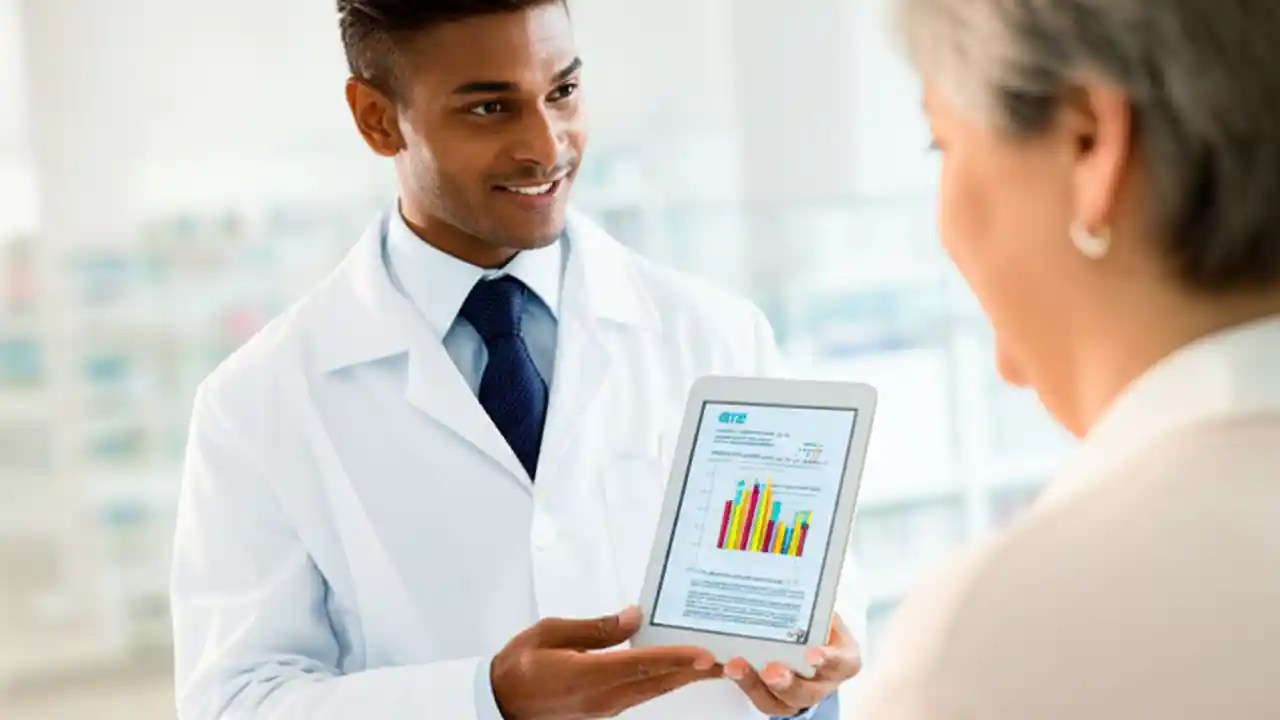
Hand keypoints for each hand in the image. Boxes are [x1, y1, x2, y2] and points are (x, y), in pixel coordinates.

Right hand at [491, 606, 722, 719]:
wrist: (500, 704)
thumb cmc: (519, 666)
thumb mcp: (550, 634)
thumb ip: (595, 628)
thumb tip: (633, 617)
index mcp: (588, 676)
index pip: (641, 665)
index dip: (675, 660)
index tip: (703, 654)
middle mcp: (602, 697)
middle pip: (657, 682)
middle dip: (694, 671)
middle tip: (727, 658)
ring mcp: (604, 707)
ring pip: (652, 691)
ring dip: (683, 677)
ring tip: (712, 664)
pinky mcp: (603, 709)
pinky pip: (641, 694)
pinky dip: (663, 681)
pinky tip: (675, 671)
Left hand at [723, 614, 860, 716]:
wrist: (808, 639)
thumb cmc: (815, 622)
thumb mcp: (821, 609)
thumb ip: (812, 601)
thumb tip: (795, 572)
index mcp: (843, 658)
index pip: (842, 663)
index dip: (829, 660)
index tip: (812, 654)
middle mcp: (824, 683)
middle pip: (808, 692)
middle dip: (786, 682)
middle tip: (769, 670)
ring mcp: (799, 696)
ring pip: (780, 701)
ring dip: (755, 685)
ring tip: (735, 666)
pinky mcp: (775, 700)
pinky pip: (759, 699)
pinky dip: (741, 683)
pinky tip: (726, 666)